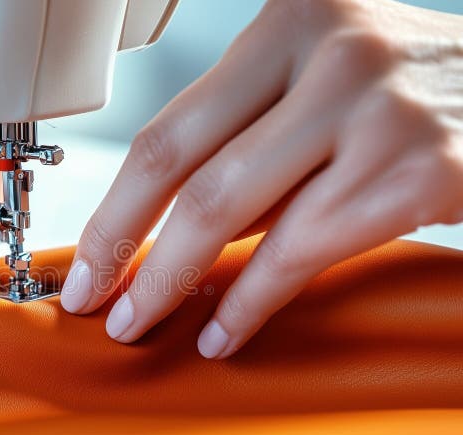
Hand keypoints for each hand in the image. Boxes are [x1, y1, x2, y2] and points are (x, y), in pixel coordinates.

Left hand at [61, 0, 462, 357]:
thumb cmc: (400, 92)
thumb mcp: (313, 86)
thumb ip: (243, 141)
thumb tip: (155, 228)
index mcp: (287, 24)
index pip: (168, 132)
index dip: (113, 209)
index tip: (87, 261)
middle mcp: (330, 55)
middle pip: (189, 175)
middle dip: (126, 252)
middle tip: (96, 300)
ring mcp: (378, 113)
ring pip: (237, 217)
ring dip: (175, 284)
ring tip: (143, 321)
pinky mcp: (420, 173)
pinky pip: (301, 254)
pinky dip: (250, 303)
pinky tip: (222, 330)